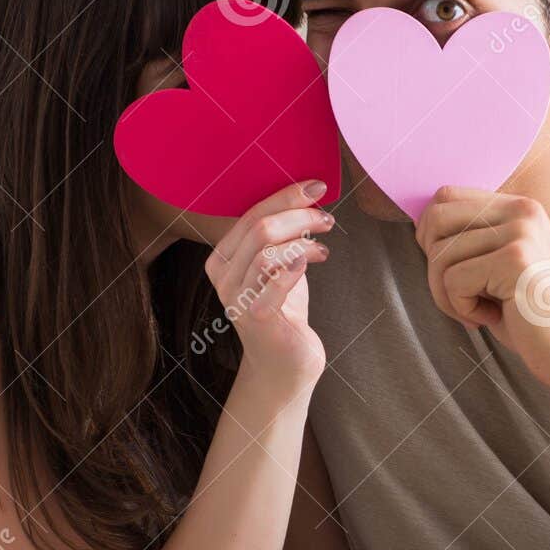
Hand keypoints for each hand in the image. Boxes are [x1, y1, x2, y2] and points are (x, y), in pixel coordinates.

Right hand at [205, 182, 331, 395]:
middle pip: (260, 228)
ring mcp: (237, 298)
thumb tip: (306, 198)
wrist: (285, 362)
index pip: (251, 214)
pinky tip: (315, 259)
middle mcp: (223, 276)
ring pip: (267, 249)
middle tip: (327, 218)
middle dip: (298, 215)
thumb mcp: (277, 265)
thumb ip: (281, 236)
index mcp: (223, 257)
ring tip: (324, 247)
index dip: (284, 196)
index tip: (316, 187)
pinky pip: (276, 279)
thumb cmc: (284, 309)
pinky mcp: (257, 316)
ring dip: (303, 240)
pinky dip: (297, 264)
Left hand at [414, 187, 549, 398]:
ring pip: (440, 255)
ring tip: (480, 312)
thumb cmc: (531, 319)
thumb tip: (419, 226)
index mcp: (518, 207)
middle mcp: (522, 210)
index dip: (430, 236)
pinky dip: (463, 309)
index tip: (450, 273)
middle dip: (433, 267)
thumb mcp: (497, 268)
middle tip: (460, 297)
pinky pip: (453, 280)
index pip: (445, 196)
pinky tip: (493, 317)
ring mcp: (521, 232)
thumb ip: (470, 241)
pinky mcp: (515, 259)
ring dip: (448, 296)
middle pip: (435, 220)